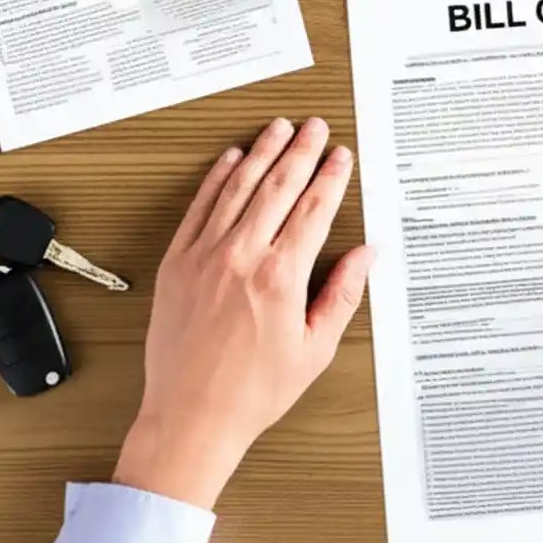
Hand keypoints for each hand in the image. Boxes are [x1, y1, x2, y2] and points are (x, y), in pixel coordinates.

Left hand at [114, 117, 374, 508]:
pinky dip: (216, 180)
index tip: (341, 157)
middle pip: (279, 188)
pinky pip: (200, 208)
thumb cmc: (254, 391)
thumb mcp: (315, 348)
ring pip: (239, 189)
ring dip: (262, 154)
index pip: (314, 210)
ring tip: (278, 129)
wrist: (192, 415)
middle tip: (315, 127)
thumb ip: (342, 295)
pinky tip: (231, 160)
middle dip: (301, 151)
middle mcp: (242, 258)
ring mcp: (205, 257)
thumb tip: (364, 256)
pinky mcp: (178, 264)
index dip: (331, 177)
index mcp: (282, 277)